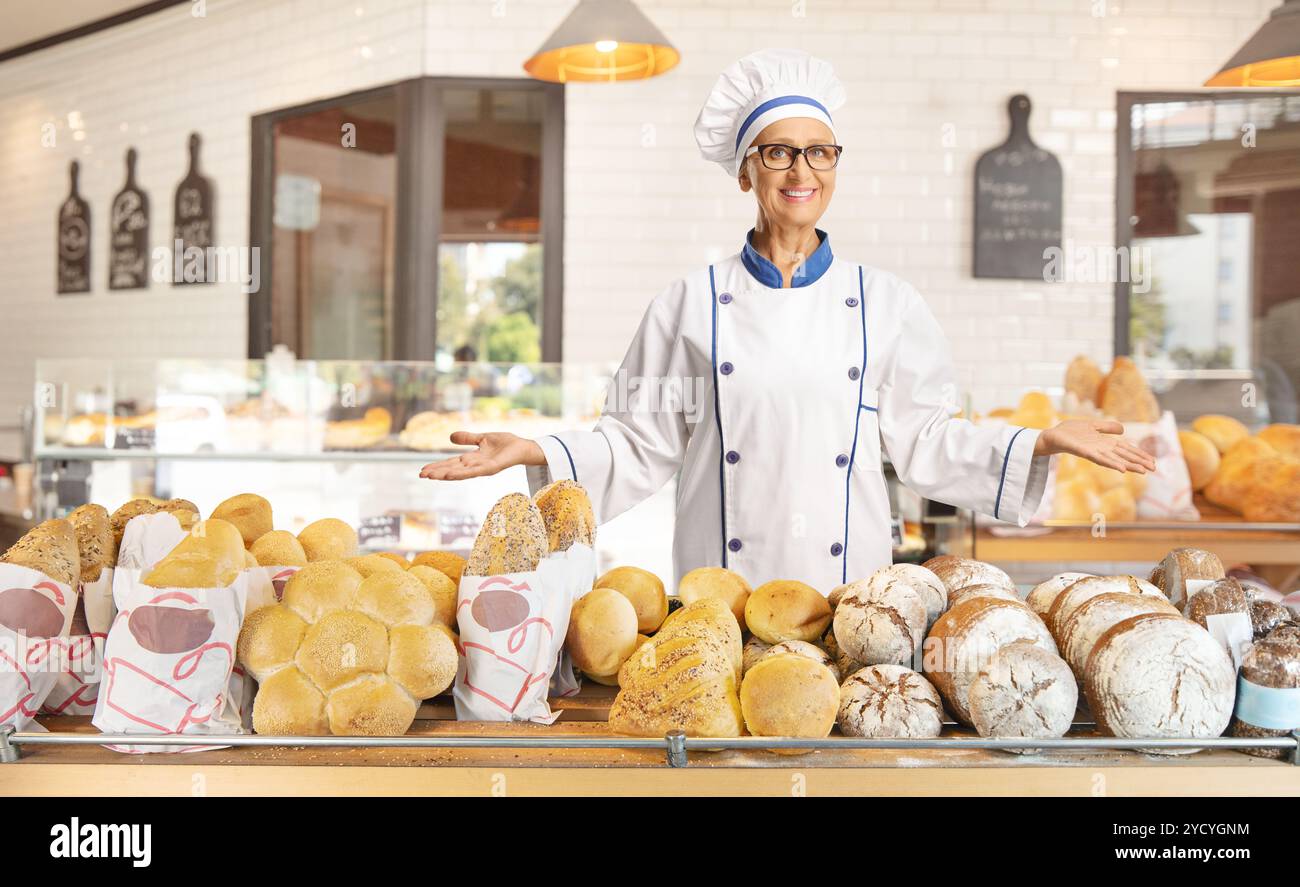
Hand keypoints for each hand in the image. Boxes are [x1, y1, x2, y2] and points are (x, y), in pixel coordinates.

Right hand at [418, 432, 546, 480]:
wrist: (523, 447)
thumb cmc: (506, 444)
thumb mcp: (482, 438)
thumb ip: (468, 438)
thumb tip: (450, 437)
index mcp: (472, 459)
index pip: (451, 463)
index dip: (438, 466)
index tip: (423, 470)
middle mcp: (475, 465)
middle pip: (452, 469)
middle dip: (437, 472)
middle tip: (421, 475)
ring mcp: (483, 468)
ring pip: (460, 472)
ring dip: (445, 474)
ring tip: (431, 476)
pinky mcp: (491, 468)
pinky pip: (474, 471)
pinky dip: (461, 473)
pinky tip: (449, 474)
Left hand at [1033, 419, 1156, 473]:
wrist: (1051, 435)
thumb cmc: (1070, 432)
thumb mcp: (1092, 426)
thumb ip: (1107, 428)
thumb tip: (1123, 430)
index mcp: (1105, 443)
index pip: (1126, 449)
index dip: (1139, 455)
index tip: (1154, 462)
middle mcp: (1101, 449)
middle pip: (1123, 456)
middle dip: (1139, 462)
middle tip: (1154, 469)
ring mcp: (1092, 451)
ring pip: (1114, 459)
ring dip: (1129, 465)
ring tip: (1142, 470)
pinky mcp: (1082, 451)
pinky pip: (1098, 458)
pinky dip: (1110, 463)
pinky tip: (1121, 468)